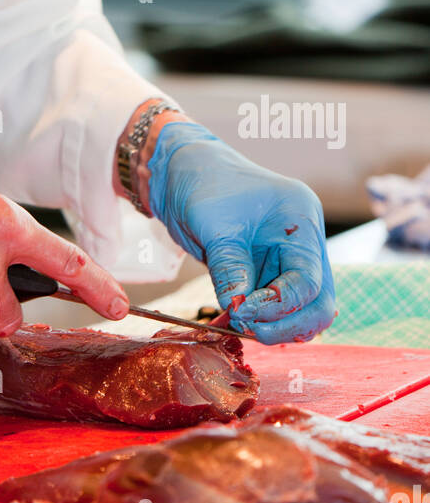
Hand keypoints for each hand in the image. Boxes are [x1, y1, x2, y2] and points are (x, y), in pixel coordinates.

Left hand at [147, 122, 335, 343]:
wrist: (182, 173)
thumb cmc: (201, 185)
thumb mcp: (213, 227)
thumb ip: (230, 269)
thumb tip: (240, 312)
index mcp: (300, 219)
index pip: (308, 279)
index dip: (279, 305)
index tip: (243, 313)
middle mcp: (304, 240)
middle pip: (318, 301)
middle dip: (286, 323)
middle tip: (247, 328)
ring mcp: (290, 257)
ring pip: (303, 309)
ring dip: (275, 325)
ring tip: (238, 324)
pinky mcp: (271, 270)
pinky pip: (279, 306)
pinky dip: (262, 318)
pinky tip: (235, 318)